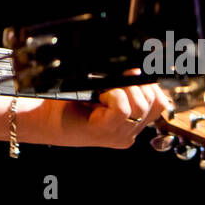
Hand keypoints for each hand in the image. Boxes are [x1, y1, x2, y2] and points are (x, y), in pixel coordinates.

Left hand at [38, 70, 172, 148]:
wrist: (44, 118)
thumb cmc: (70, 101)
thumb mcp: (103, 89)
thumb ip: (125, 84)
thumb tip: (139, 68)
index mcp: (132, 124)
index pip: (161, 104)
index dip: (152, 85)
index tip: (138, 72)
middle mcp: (129, 134)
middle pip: (155, 103)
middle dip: (138, 85)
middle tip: (115, 81)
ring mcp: (119, 136)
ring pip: (140, 105)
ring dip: (124, 89)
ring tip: (104, 91)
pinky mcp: (106, 133)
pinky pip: (123, 107)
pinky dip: (113, 95)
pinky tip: (99, 96)